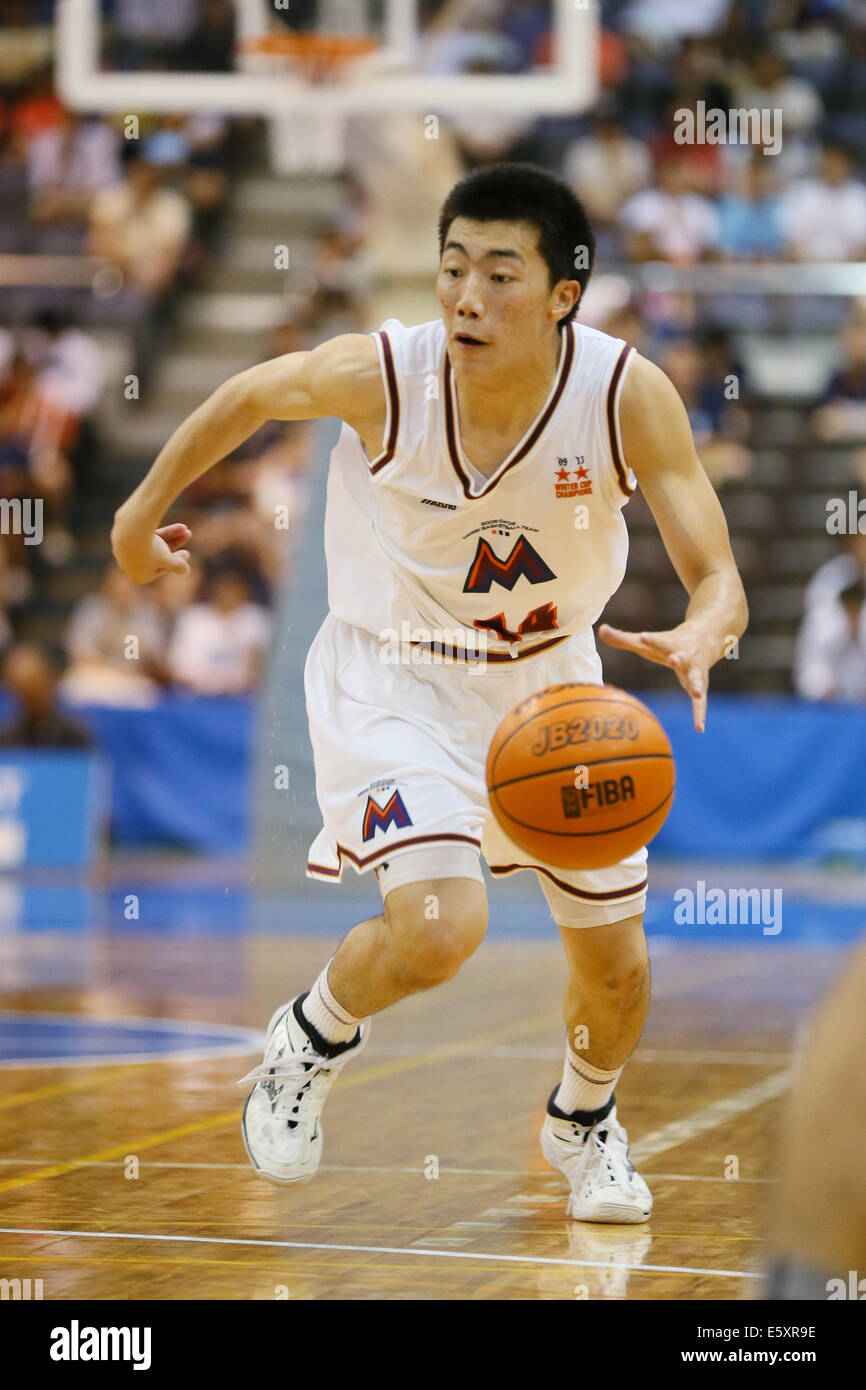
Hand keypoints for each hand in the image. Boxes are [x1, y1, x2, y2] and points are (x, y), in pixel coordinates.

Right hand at [111, 516, 191, 584]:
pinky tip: (177, 525)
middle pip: (157, 556)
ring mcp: (124, 550)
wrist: (130, 531)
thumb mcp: (169, 561)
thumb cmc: (151, 551)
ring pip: (152, 543)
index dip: (176, 562)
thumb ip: (177, 566)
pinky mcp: (123, 535)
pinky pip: (145, 534)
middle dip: (174, 545)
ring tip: (185, 528)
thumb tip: (185, 571)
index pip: (160, 570)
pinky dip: (161, 530)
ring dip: (171, 534)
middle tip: (188, 535)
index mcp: (138, 577)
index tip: (187, 553)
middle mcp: (128, 565)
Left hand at [598, 621, 715, 731]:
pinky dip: (700, 714)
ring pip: (696, 678)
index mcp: (668, 644)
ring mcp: (694, 670)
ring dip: (696, 684)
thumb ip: (623, 639)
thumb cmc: (668, 642)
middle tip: (674, 660)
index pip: (657, 641)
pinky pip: (701, 702)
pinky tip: (699, 729)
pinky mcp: (700, 684)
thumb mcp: (646, 641)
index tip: (642, 636)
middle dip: (677, 658)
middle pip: (680, 657)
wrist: (705, 638)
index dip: (650, 639)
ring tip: (696, 692)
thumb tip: (601, 630)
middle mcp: (684, 655)